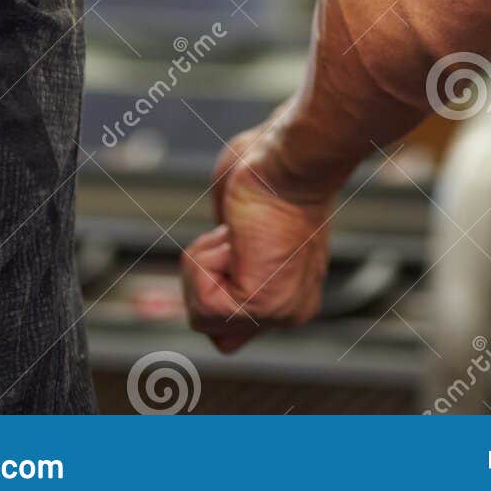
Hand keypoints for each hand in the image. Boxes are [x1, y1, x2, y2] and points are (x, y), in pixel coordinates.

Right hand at [181, 123, 332, 354]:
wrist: (289, 159)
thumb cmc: (268, 170)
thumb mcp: (238, 219)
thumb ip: (229, 260)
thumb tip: (223, 301)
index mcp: (290, 293)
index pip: (229, 332)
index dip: (211, 284)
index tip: (231, 245)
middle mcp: (288, 312)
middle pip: (206, 325)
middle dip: (205, 271)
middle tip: (235, 235)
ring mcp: (276, 313)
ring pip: (199, 314)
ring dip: (204, 261)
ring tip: (237, 233)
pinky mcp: (260, 305)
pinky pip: (203, 303)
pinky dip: (204, 262)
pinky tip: (236, 238)